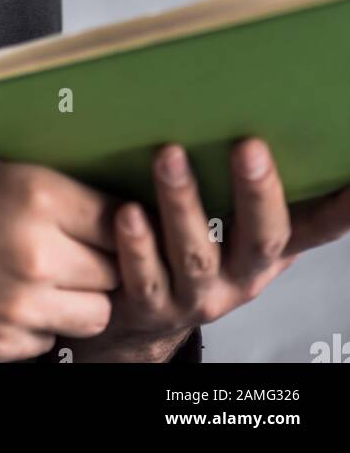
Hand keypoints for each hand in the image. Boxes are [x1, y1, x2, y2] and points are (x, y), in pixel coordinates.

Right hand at [0, 158, 121, 361]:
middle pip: (115, 268)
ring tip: (48, 280)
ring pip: (94, 314)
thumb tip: (87, 205)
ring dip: (79, 298)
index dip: (118, 217)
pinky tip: (6, 302)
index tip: (110, 218)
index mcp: (32, 194)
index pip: (118, 214)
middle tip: (79, 249)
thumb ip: (37, 193)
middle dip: (101, 260)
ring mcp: (18, 307)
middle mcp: (36, 252)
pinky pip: (48, 341)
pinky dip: (39, 327)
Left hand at [67, 137, 349, 361]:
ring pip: (195, 255)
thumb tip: (283, 134)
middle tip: (250, 148)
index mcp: (265, 254)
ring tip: (170, 158)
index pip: (314, 229)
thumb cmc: (196, 254)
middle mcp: (239, 278)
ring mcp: (195, 297)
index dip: (339, 211)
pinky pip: (144, 279)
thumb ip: (254, 197)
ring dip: (183, 205)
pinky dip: (136, 246)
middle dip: (257, 194)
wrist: (143, 321)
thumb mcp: (235, 233)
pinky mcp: (148, 307)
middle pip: (259, 239)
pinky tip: (128, 212)